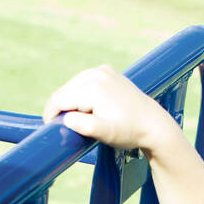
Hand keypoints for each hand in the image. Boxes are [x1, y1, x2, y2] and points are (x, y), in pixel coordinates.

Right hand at [41, 63, 173, 156]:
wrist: (153, 124)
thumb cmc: (129, 131)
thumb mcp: (106, 133)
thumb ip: (84, 126)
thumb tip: (66, 118)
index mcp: (93, 86)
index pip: (59, 98)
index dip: (50, 114)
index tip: (51, 129)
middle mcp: (97, 73)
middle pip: (65, 91)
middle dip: (60, 108)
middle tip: (66, 128)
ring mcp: (103, 70)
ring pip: (73, 86)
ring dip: (70, 102)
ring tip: (79, 120)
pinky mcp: (107, 72)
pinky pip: (84, 82)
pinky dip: (81, 95)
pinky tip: (89, 109)